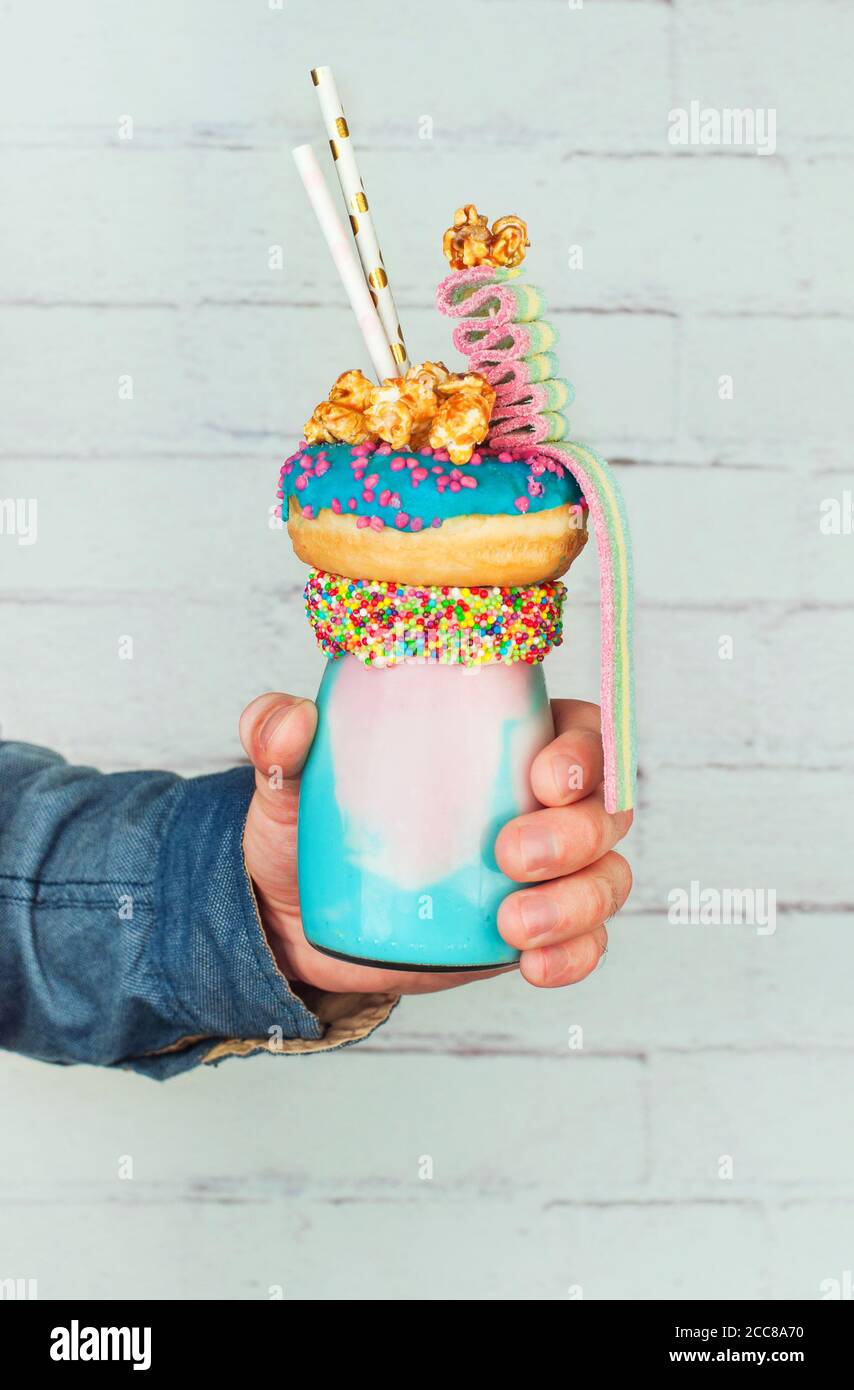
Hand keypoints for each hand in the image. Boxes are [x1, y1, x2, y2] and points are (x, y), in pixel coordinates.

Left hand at [240, 693, 632, 996]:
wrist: (294, 917)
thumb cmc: (310, 826)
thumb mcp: (288, 779)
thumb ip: (278, 738)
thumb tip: (291, 720)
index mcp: (501, 742)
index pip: (577, 729)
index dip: (583, 750)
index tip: (542, 775)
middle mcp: (538, 802)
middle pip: (604, 807)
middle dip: (577, 832)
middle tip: (511, 854)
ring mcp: (543, 872)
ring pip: (604, 878)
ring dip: (576, 902)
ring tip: (513, 924)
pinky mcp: (532, 930)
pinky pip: (584, 943)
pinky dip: (575, 955)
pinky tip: (535, 965)